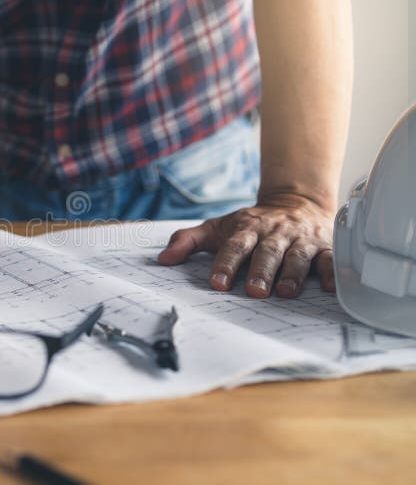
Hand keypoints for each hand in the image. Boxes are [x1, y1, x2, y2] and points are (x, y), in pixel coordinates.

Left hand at [157, 194, 334, 297]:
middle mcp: (275, 233)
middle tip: (255, 291)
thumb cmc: (251, 224)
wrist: (297, 202)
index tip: (217, 283)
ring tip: (286, 292)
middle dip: (261, 271)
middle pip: (267, 252)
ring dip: (293, 274)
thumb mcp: (217, 228)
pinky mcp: (325, 246)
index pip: (235, 246)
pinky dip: (333, 272)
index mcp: (247, 228)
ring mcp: (301, 239)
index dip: (226, 264)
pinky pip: (331, 259)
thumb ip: (188, 241)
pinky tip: (331, 288)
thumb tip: (162, 259)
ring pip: (298, 256)